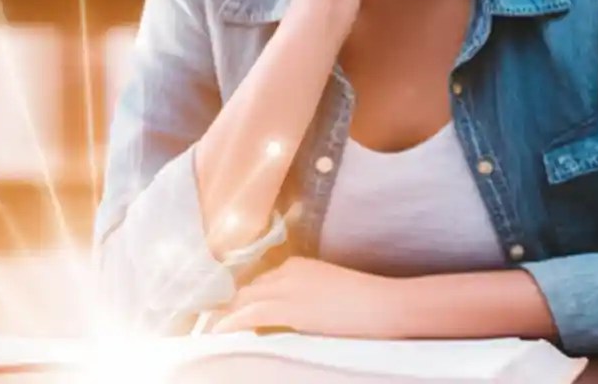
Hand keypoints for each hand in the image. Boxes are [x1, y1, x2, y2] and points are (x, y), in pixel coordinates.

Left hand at [209, 257, 406, 338]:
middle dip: (229, 306)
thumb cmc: (367, 304)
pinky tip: (218, 332)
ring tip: (210, 331)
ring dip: (225, 316)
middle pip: (248, 289)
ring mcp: (288, 286)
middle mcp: (288, 270)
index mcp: (298, 265)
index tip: (231, 311)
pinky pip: (250, 312)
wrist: (386, 304)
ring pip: (245, 299)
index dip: (243, 299)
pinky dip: (231, 322)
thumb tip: (291, 317)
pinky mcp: (291, 305)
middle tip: (212, 323)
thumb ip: (306, 300)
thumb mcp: (330, 295)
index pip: (260, 282)